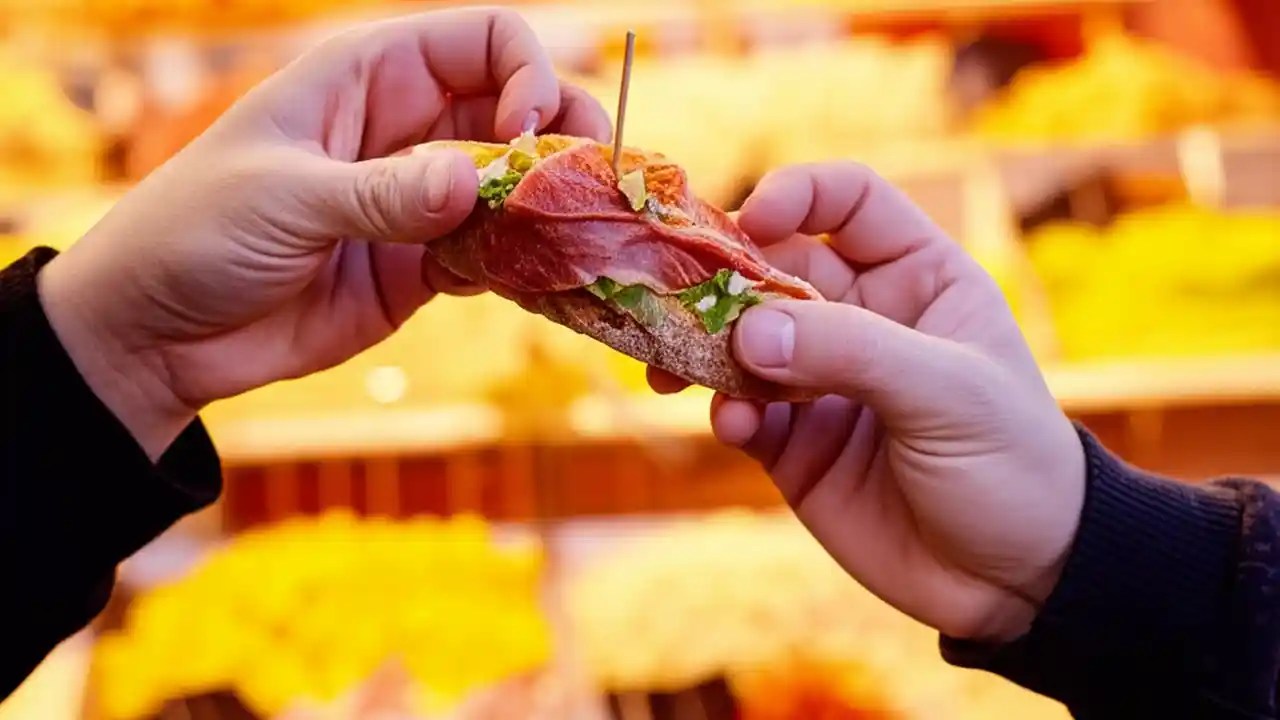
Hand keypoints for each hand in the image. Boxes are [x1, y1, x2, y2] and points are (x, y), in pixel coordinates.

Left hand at [38, 8, 610, 458]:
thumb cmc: (195, 231)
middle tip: (594, 186)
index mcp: (370, 77)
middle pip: (520, 113)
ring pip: (517, 190)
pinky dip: (525, 267)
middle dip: (564, 141)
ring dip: (554, 211)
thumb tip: (474, 184)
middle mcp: (408, 130)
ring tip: (585, 241)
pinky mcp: (423, 269)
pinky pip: (495, 256)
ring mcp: (420, 202)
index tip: (526, 135)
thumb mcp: (284, 198)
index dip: (526, 76)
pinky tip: (544, 282)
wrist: (157, 331)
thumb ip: (382, 193)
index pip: (485, 42)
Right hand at [652, 164, 1084, 641]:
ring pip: (740, 339)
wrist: (1014, 581)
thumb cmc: (1010, 463)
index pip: (848, 201)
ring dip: (703, 347)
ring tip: (676, 371)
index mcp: (916, 278)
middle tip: (678, 301)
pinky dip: (723, 411)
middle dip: (724, 280)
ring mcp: (821, 380)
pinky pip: (738, 409)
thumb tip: (748, 328)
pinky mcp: (792, 442)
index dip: (797, 194)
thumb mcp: (948, 394)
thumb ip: (850, 351)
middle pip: (774, 267)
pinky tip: (733, 429)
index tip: (752, 221)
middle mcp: (862, 317)